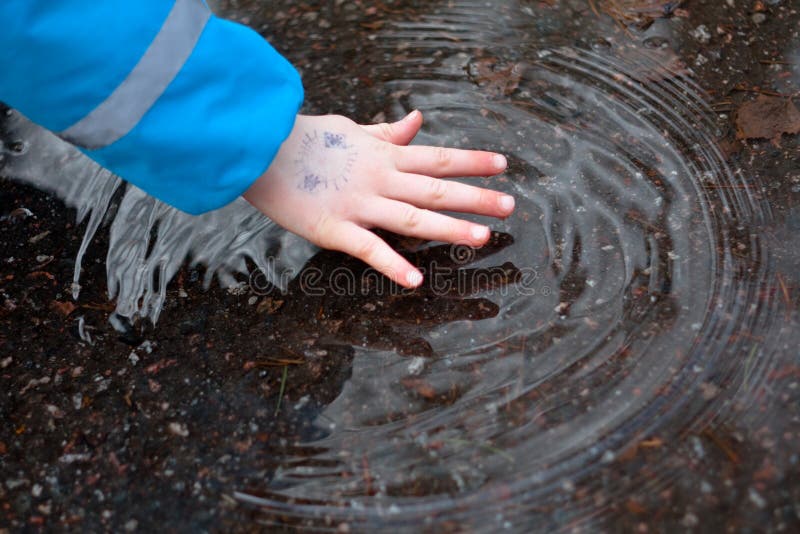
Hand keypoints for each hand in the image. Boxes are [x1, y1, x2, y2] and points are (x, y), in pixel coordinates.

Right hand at [243, 111, 514, 287]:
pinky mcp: (333, 228)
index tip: (504, 165)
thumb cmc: (304, 138)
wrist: (257, 147)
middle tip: (511, 206)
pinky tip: (416, 281)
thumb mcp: (352, 129)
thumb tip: (417, 120)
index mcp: (383, 155)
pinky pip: (368, 248)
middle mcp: (379, 178)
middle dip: (476, 197)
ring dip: (450, 227)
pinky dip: (392, 264)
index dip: (473, 160)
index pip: (438, 157)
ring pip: (413, 217)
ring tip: (484, 237)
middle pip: (436, 187)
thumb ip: (387, 132)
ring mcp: (358, 203)